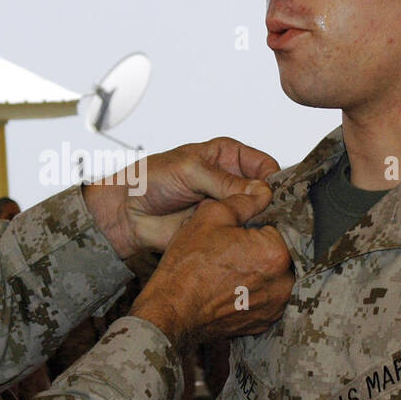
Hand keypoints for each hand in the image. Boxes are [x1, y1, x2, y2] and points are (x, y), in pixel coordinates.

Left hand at [83, 137, 279, 257]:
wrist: (126, 212)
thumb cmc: (150, 181)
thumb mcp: (189, 171)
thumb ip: (225, 181)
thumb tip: (262, 191)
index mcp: (228, 155)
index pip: (266, 165)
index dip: (273, 180)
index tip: (274, 196)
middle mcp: (233, 180)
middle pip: (266, 193)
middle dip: (270, 205)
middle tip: (269, 218)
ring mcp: (228, 206)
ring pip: (257, 216)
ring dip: (259, 224)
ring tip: (255, 232)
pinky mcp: (221, 230)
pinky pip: (241, 236)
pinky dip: (245, 240)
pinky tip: (245, 244)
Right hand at [129, 188, 292, 346]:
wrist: (172, 311)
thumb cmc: (188, 267)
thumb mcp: (211, 217)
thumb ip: (243, 200)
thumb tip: (262, 193)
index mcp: (276, 252)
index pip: (281, 226)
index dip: (261, 224)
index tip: (244, 229)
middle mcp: (283, 282)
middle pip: (281, 253)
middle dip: (262, 248)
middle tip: (234, 250)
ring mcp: (275, 306)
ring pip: (275, 277)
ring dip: (260, 270)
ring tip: (231, 269)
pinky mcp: (264, 321)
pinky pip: (266, 299)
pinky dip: (253, 291)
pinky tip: (231, 287)